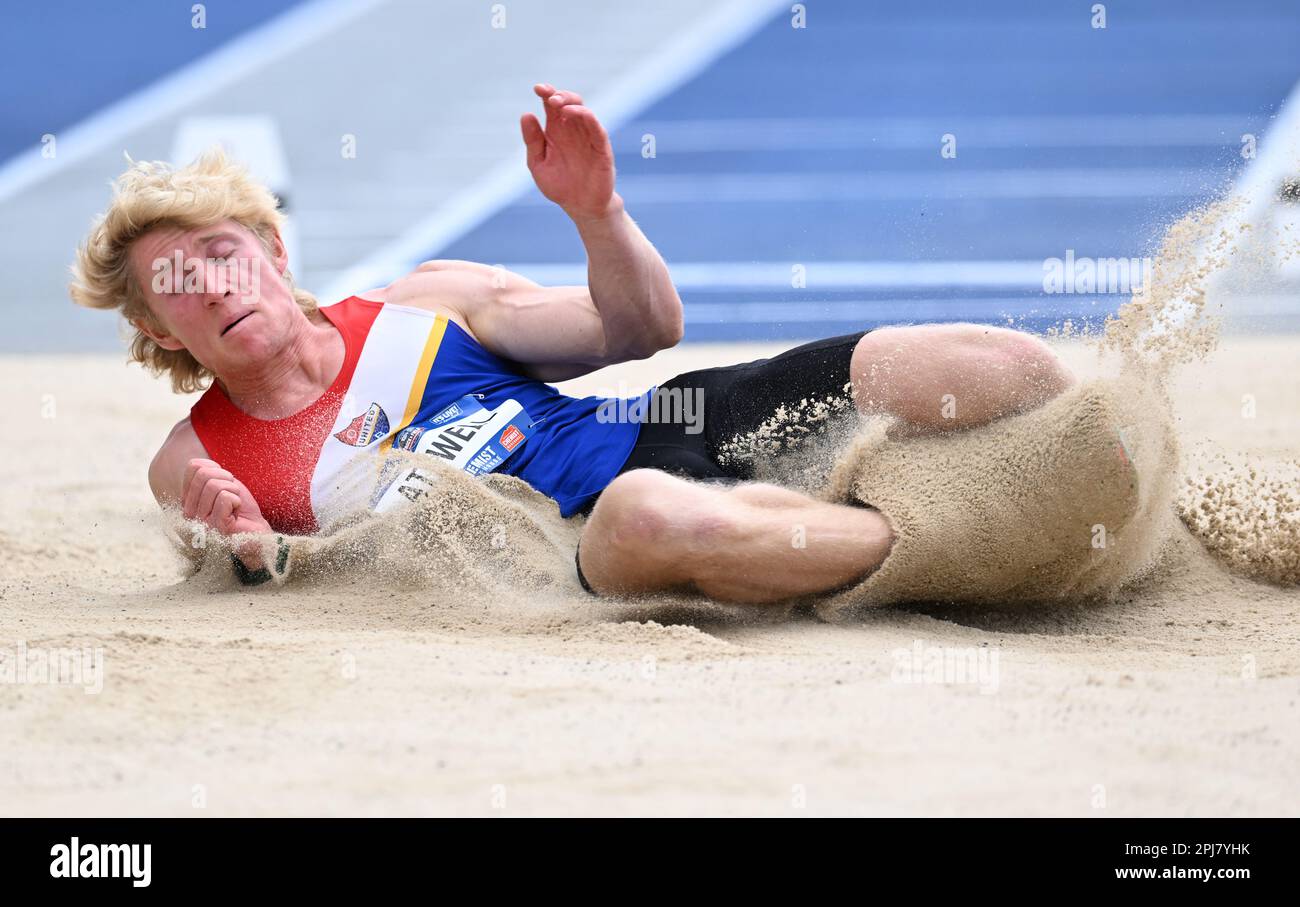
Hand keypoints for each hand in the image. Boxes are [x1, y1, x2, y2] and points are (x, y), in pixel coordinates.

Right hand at [181, 458, 271, 536]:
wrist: (255, 532)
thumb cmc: (238, 508)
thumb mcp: (221, 485)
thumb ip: (206, 474)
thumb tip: (198, 463)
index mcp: (186, 500)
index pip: (194, 466)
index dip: (216, 468)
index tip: (223, 484)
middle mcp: (188, 512)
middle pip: (204, 474)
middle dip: (226, 479)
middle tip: (232, 494)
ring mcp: (200, 522)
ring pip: (215, 486)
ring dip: (233, 491)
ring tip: (234, 506)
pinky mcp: (217, 528)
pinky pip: (225, 498)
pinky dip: (237, 501)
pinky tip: (236, 514)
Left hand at [520, 84, 619, 221]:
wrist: (581, 207)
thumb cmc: (560, 186)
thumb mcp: (538, 164)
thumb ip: (533, 141)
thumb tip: (526, 114)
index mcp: (556, 131)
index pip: (552, 105)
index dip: (546, 93)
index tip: (537, 88)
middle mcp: (573, 130)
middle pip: (569, 102)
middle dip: (560, 95)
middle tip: (550, 98)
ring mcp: (588, 137)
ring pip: (583, 111)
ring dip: (571, 103)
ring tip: (558, 104)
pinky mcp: (601, 148)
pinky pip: (596, 128)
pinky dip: (586, 117)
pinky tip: (573, 113)